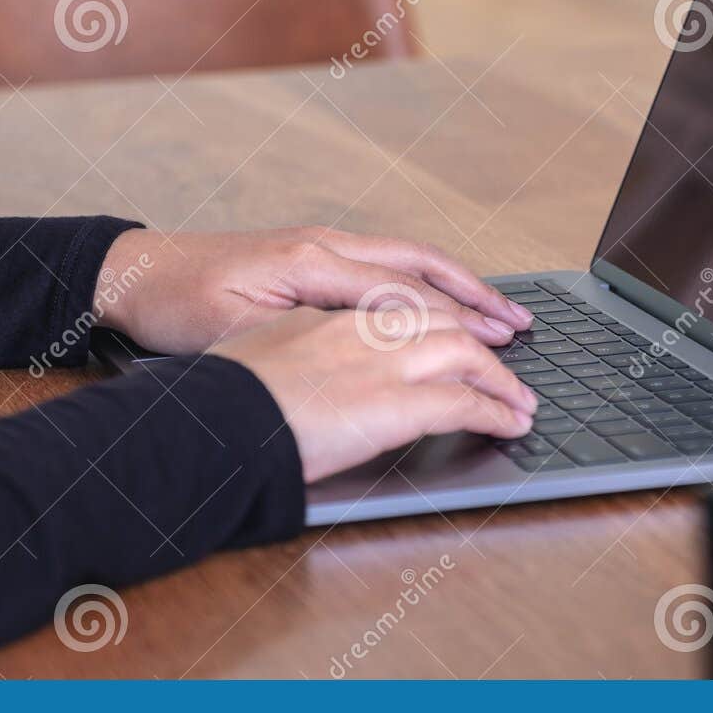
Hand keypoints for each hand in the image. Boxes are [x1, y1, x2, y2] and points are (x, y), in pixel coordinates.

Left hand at [96, 226, 530, 354]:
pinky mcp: (314, 254)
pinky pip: (387, 262)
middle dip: (476, 297)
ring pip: (408, 259)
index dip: (456, 322)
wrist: (136, 272)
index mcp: (311, 260)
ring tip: (502, 312)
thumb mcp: (234, 333)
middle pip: (420, 265)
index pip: (402, 292)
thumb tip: (364, 348)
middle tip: (521, 327)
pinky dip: (427, 280)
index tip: (496, 348)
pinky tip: (444, 301)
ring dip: (459, 285)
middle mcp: (325, 243)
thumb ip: (300, 336)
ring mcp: (322, 244)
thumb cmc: (178, 305)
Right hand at [212, 308, 536, 481]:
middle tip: (508, 332)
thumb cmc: (204, 392)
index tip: (455, 313)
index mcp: (315, 304)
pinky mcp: (388, 402)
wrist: (193, 418)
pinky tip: (510, 423)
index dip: (432, 300)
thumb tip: (303, 366)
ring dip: (497, 371)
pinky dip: (494, 409)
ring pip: (459, 348)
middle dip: (478, 319)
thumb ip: (287, 346)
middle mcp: (352, 323)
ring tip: (519, 393)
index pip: (391, 289)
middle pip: (434, 309)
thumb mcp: (244, 347)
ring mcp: (373, 359)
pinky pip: (461, 401)